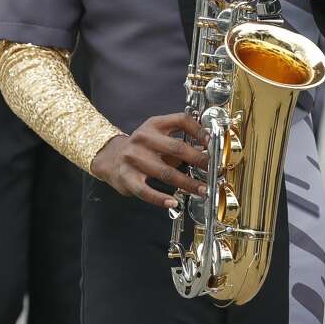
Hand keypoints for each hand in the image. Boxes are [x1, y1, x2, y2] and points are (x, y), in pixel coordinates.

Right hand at [89, 114, 209, 209]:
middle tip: (214, 170)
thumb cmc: (142, 149)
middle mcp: (143, 138)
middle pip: (177, 148)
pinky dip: (161, 198)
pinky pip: (146, 191)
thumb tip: (207, 152)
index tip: (213, 143)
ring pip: (166, 172)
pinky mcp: (126, 177)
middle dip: (199, 160)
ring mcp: (133, 158)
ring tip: (203, 190)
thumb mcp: (157, 136)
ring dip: (188, 183)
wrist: (110, 158)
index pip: (181, 120)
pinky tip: (173, 202)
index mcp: (154, 124)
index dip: (199, 131)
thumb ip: (179, 141)